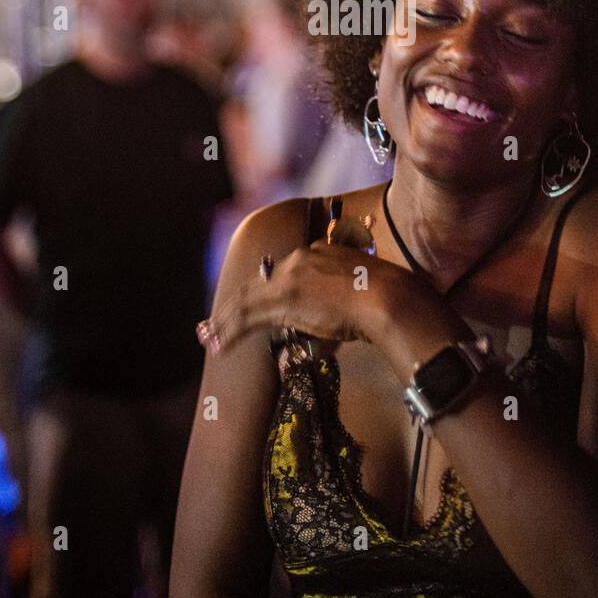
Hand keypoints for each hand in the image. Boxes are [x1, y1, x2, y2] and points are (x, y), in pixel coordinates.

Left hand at [203, 240, 425, 357]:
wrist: (388, 298)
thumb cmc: (387, 296)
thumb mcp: (363, 284)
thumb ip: (345, 290)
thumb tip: (341, 310)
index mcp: (318, 253)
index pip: (280, 273)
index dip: (261, 290)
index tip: (251, 304)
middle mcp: (299, 260)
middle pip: (256, 283)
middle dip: (232, 305)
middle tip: (212, 322)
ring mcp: (290, 278)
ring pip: (246, 299)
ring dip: (223, 320)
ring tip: (208, 336)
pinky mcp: (284, 299)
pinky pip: (247, 316)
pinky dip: (229, 331)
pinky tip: (218, 344)